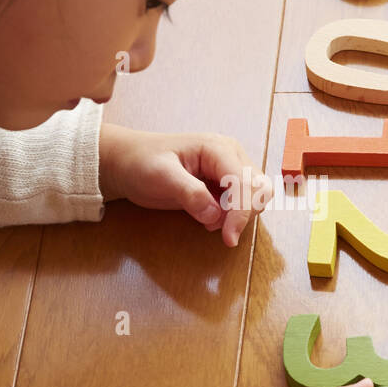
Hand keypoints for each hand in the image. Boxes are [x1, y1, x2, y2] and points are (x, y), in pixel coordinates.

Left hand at [98, 123, 273, 246]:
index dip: (241, 212)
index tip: (229, 237)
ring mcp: (229, 170)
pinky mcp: (224, 184)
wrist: (129, 162)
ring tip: (207, 220)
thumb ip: (189, 193)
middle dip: (243, 213)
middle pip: (258, 189)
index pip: (244, 182)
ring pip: (254, 198)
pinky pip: (240, 204)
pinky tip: (207, 217)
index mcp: (218, 148)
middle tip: (217, 229)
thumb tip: (214, 214)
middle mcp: (230, 156)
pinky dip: (230, 217)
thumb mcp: (161, 176)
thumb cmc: (142, 162)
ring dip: (237, 216)